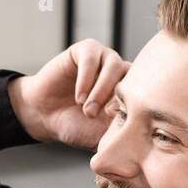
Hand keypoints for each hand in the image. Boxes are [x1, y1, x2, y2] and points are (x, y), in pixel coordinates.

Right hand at [8, 39, 128, 150]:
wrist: (45, 116)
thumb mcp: (101, 134)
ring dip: (101, 90)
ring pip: (114, 65)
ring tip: (87, 109)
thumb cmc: (75, 125)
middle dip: (117, 98)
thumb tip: (140, 137)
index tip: (115, 121)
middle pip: (131, 76)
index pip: (142, 90)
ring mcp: (103, 58)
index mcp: (128, 90)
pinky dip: (86, 79)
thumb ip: (119, 131)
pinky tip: (79, 97)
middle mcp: (119, 71)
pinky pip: (92, 58)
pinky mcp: (85, 50)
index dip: (132, 105)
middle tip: (103, 115)